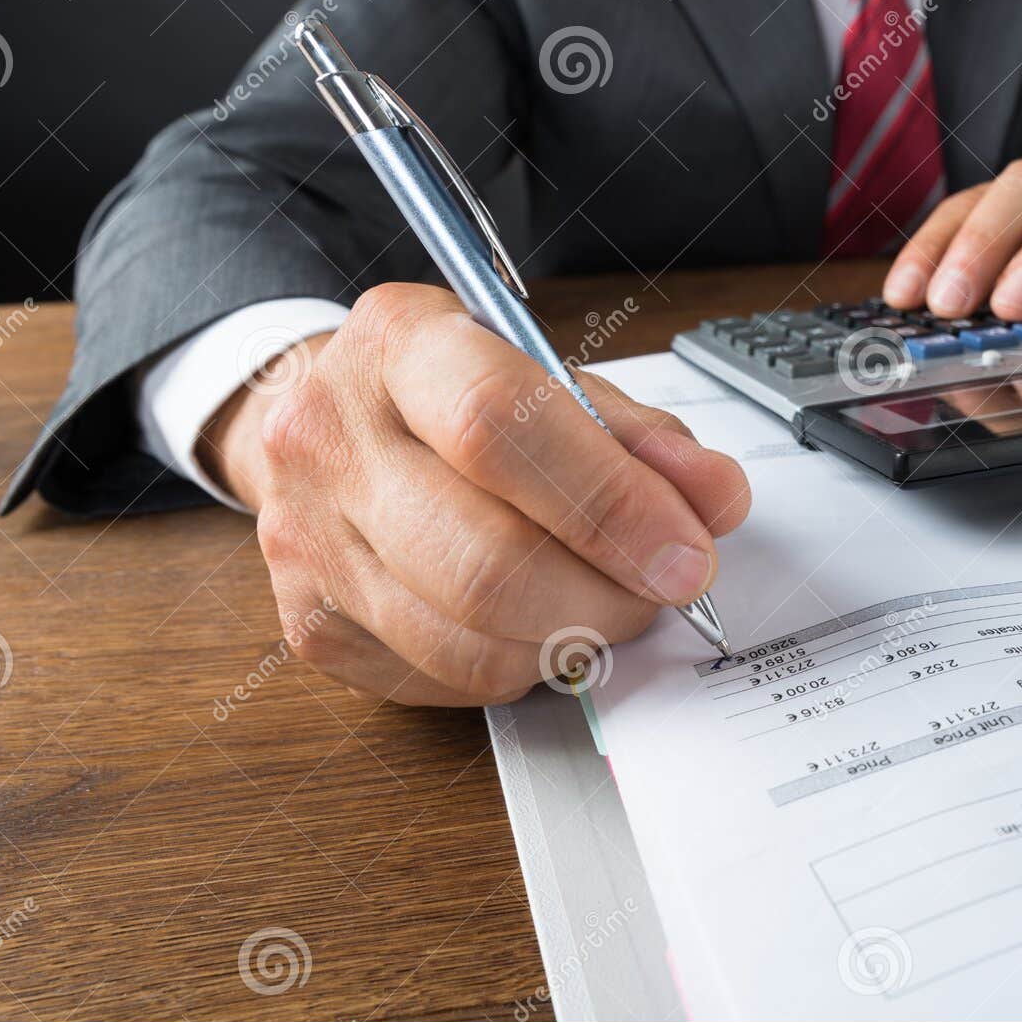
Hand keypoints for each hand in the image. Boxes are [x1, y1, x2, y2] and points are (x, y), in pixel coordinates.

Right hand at [198, 283, 750, 706]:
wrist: (322, 425)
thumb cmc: (451, 398)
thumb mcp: (548, 374)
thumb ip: (638, 435)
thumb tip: (715, 499)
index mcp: (400, 343)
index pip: (499, 427)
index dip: (610, 503)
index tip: (686, 553)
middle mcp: (330, 437)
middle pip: (485, 558)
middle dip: (606, 595)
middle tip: (660, 591)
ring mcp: (307, 538)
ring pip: (469, 639)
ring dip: (572, 640)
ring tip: (604, 604)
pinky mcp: (311, 623)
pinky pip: (445, 679)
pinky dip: (518, 665)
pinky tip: (535, 623)